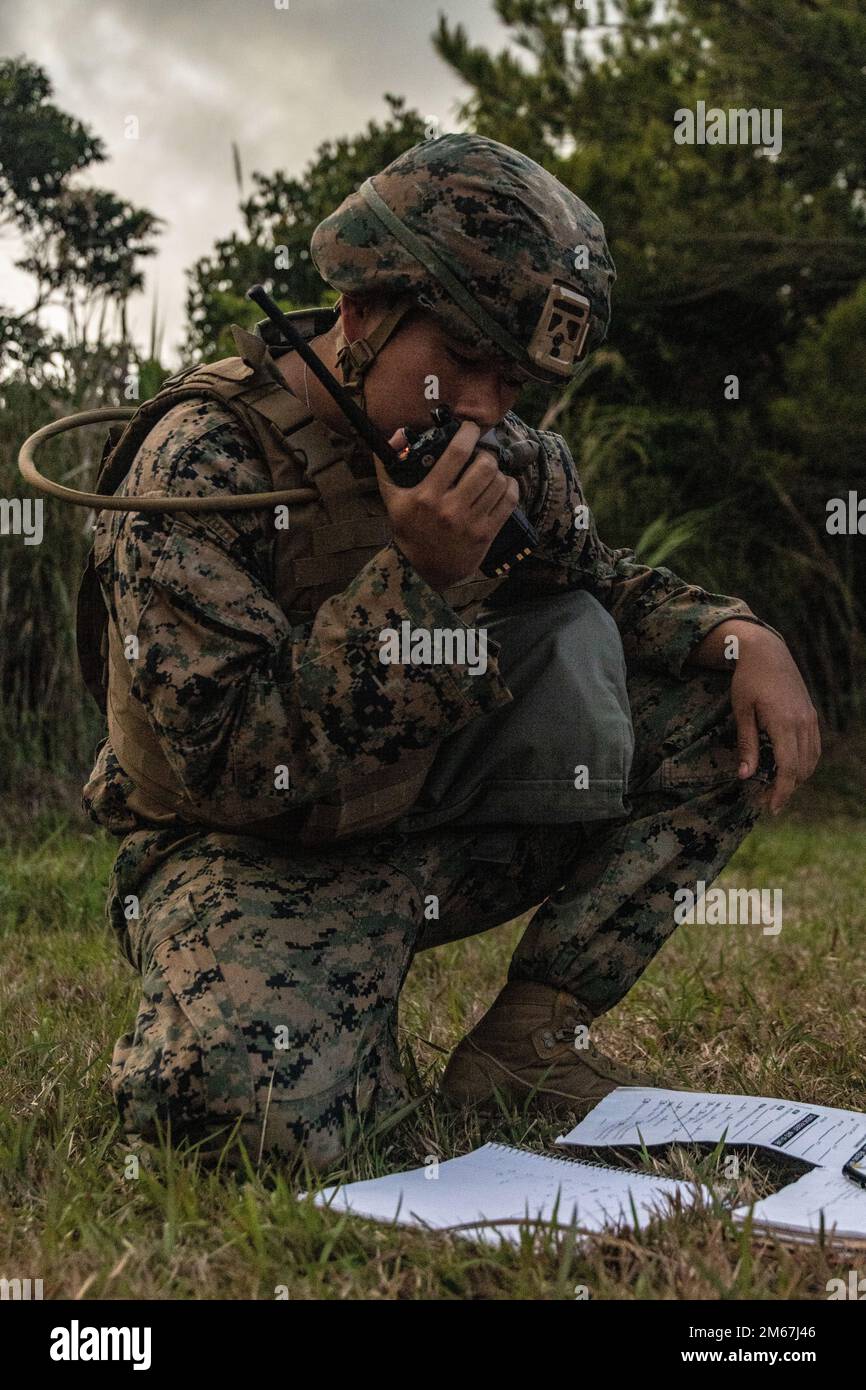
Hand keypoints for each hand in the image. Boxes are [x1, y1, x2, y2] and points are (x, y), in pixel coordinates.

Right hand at [374, 421, 519, 590]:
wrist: (419, 571)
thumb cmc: (407, 530)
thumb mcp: (391, 498)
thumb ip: (387, 464)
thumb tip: (396, 433)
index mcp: (427, 495)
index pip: (457, 453)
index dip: (469, 433)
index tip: (470, 429)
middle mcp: (450, 509)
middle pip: (485, 466)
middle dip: (486, 455)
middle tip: (480, 456)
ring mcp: (470, 523)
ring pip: (499, 482)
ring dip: (498, 472)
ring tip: (490, 473)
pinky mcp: (486, 535)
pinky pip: (509, 502)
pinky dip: (510, 488)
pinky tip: (502, 486)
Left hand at [729, 627, 820, 813]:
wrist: (767, 652)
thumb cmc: (748, 680)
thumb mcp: (741, 712)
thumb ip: (746, 745)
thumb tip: (745, 776)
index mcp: (784, 723)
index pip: (788, 769)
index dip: (782, 792)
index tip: (772, 809)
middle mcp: (802, 723)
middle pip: (802, 769)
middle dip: (786, 789)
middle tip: (766, 800)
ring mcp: (810, 719)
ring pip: (810, 760)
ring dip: (796, 778)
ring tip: (776, 787)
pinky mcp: (811, 715)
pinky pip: (813, 748)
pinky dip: (804, 763)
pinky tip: (789, 768)